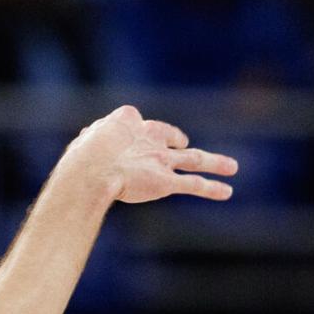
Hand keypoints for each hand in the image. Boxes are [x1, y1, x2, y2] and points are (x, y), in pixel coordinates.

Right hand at [63, 104, 238, 203]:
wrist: (91, 169)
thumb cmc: (80, 158)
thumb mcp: (82, 142)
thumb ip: (90, 140)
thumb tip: (87, 137)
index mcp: (126, 122)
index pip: (134, 122)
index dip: (133, 132)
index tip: (129, 140)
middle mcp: (148, 137)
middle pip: (170, 137)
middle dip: (178, 141)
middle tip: (185, 143)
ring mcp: (160, 159)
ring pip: (193, 159)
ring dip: (215, 162)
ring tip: (233, 167)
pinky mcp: (166, 181)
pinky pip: (193, 184)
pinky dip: (211, 188)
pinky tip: (227, 192)